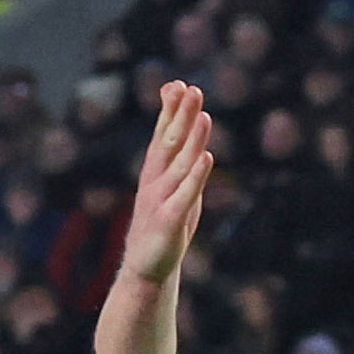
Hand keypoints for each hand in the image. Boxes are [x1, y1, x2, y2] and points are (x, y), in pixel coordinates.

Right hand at [118, 81, 215, 291]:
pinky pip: (186, 195)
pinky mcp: (170, 221)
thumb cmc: (162, 221)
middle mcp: (155, 182)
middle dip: (180, 116)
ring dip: (191, 138)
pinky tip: (206, 157)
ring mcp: (161, 200)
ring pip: (180, 164)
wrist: (146, 269)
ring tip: (202, 115)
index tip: (177, 84)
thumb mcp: (167, 186)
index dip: (170, 110)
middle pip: (169, 143)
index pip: (162, 135)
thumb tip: (185, 127)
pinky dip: (196, 176)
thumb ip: (176, 157)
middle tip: (191, 89)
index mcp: (154, 172)